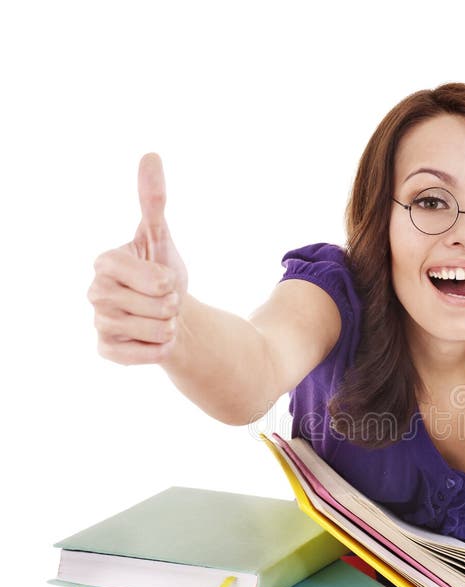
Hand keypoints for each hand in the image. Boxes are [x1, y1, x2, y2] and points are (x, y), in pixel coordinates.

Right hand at [89, 154, 188, 364]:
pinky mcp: (105, 350)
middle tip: (164, 301)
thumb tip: (151, 156)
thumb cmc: (161, 273)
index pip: (147, 275)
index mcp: (105, 262)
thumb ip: (154, 201)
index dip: (166, 280)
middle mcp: (95, 292)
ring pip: (155, 330)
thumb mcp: (160, 237)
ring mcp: (99, 322)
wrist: (166, 316)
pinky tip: (155, 340)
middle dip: (172, 304)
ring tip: (160, 320)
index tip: (164, 279)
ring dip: (168, 326)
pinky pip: (144, 355)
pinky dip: (159, 349)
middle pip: (156, 305)